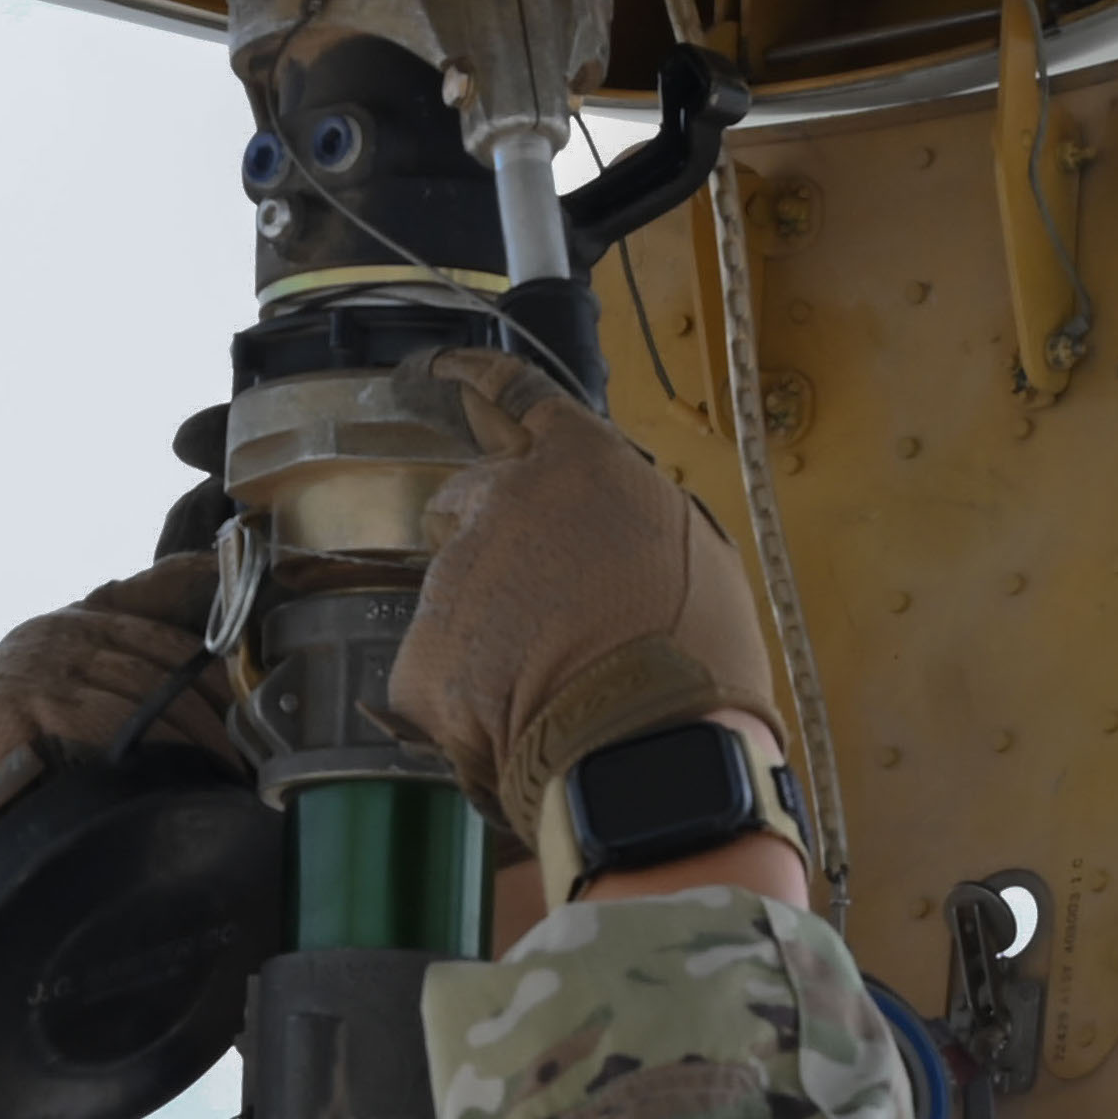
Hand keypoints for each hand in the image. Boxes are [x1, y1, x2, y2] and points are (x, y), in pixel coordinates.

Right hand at [0, 557, 232, 926]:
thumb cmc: (6, 778)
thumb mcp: (65, 715)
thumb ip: (117, 688)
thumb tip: (207, 701)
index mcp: (68, 626)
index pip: (158, 607)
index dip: (214, 629)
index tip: (259, 651)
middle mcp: (54, 631)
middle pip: (163, 650)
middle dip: (217, 700)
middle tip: (258, 745)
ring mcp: (37, 661)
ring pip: (145, 683)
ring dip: (198, 730)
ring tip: (233, 768)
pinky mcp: (25, 699)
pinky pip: (110, 716)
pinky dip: (155, 744)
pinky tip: (185, 770)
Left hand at [386, 349, 786, 884]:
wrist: (645, 749)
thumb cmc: (695, 660)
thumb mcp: (696, 558)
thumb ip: (632, 520)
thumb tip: (612, 534)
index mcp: (580, 465)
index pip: (516, 396)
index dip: (477, 381)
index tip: (444, 369)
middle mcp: (505, 501)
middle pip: (471, 493)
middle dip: (490, 530)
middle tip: (535, 593)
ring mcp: (455, 574)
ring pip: (455, 583)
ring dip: (488, 616)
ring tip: (545, 677)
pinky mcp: (421, 648)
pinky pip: (436, 658)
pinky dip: (465, 685)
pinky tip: (513, 717)